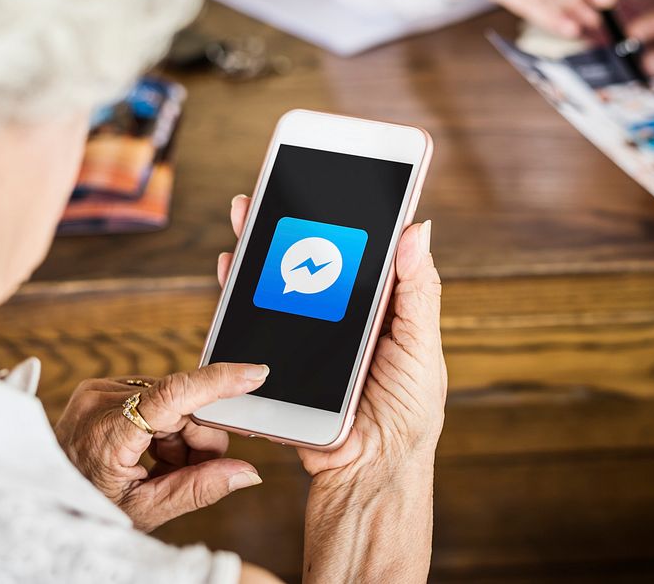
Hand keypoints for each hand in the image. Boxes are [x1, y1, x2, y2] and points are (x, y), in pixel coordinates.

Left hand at [55, 363, 269, 530]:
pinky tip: (149, 454)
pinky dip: (163, 428)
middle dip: (196, 437)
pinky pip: (154, 399)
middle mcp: (101, 400)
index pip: (174, 395)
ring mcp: (98, 391)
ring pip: (172, 402)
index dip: (218, 382)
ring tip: (159, 468)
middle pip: (182, 405)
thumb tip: (246, 473)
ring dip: (179, 435)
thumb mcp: (144, 511)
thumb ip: (199, 488)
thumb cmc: (85, 511)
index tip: (254, 375)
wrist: (40, 503)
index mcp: (107, 432)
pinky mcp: (102, 389)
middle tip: (184, 470)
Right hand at [219, 195, 446, 483]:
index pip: (365, 252)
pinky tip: (231, 270)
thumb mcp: (422, 348)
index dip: (349, 217)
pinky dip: (241, 294)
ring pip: (282, 284)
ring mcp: (313, 338)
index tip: (334, 181)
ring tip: (247, 215)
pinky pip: (259, 322)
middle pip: (314, 260)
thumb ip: (418, 291)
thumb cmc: (409, 414)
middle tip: (275, 188)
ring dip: (261, 250)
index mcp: (384, 309)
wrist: (370, 472)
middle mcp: (346, 317)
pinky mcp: (285, 361)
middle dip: (292, 223)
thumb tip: (418, 229)